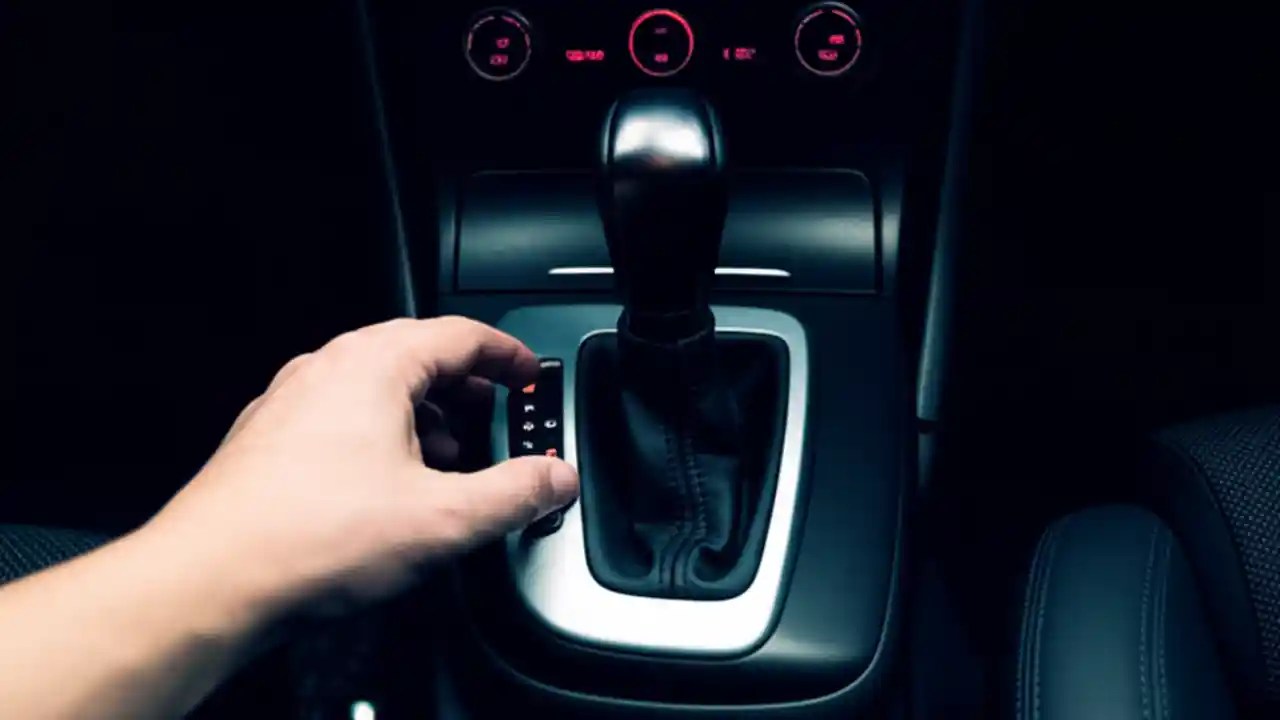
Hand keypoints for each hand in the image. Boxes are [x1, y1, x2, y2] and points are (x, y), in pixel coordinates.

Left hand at [140, 316, 578, 621]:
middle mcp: (326, 370)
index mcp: (373, 365)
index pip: (459, 333)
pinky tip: (389, 486)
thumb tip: (554, 478)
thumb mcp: (444, 518)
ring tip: (447, 456)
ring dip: (422, 412)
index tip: (528, 374)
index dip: (507, 353)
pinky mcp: (268, 439)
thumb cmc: (306, 537)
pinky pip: (340, 416)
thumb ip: (515, 493)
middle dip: (465, 385)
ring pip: (374, 386)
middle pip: (415, 353)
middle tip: (496, 412)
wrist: (209, 578)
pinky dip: (380, 434)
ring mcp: (290, 402)